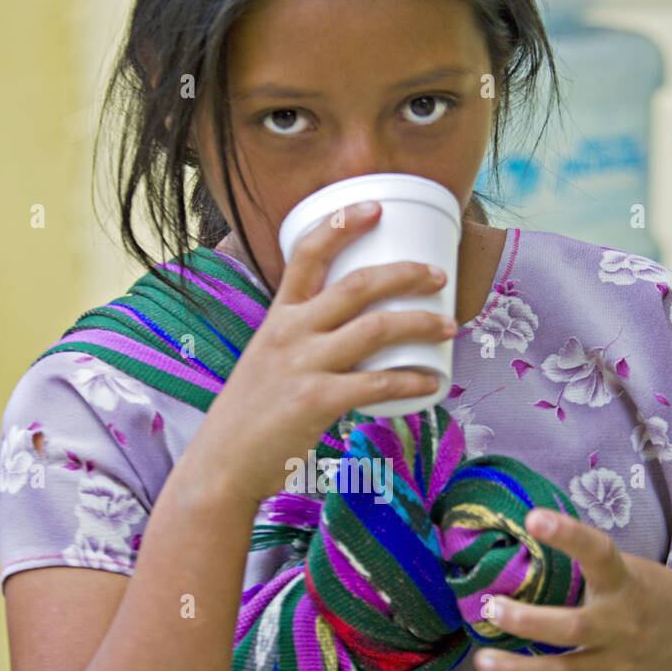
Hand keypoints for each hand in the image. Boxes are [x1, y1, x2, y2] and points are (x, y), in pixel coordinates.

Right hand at [193, 201, 457, 507]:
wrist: (222, 464)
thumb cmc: (250, 416)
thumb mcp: (266, 361)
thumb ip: (300, 343)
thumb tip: (348, 338)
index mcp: (277, 317)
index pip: (306, 254)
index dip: (343, 224)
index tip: (376, 206)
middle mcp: (289, 332)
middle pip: (356, 284)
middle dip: (405, 273)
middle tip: (438, 277)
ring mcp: (302, 365)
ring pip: (375, 328)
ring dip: (420, 323)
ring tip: (449, 326)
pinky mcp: (316, 401)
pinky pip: (377, 384)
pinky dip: (411, 381)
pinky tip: (432, 381)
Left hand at [472, 508, 671, 670]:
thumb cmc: (652, 598)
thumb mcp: (630, 570)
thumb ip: (589, 567)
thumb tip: (521, 546)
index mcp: (626, 584)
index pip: (598, 553)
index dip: (567, 535)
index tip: (533, 518)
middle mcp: (623, 626)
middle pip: (572, 629)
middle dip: (525, 621)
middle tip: (489, 609)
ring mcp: (619, 666)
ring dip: (518, 670)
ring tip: (483, 660)